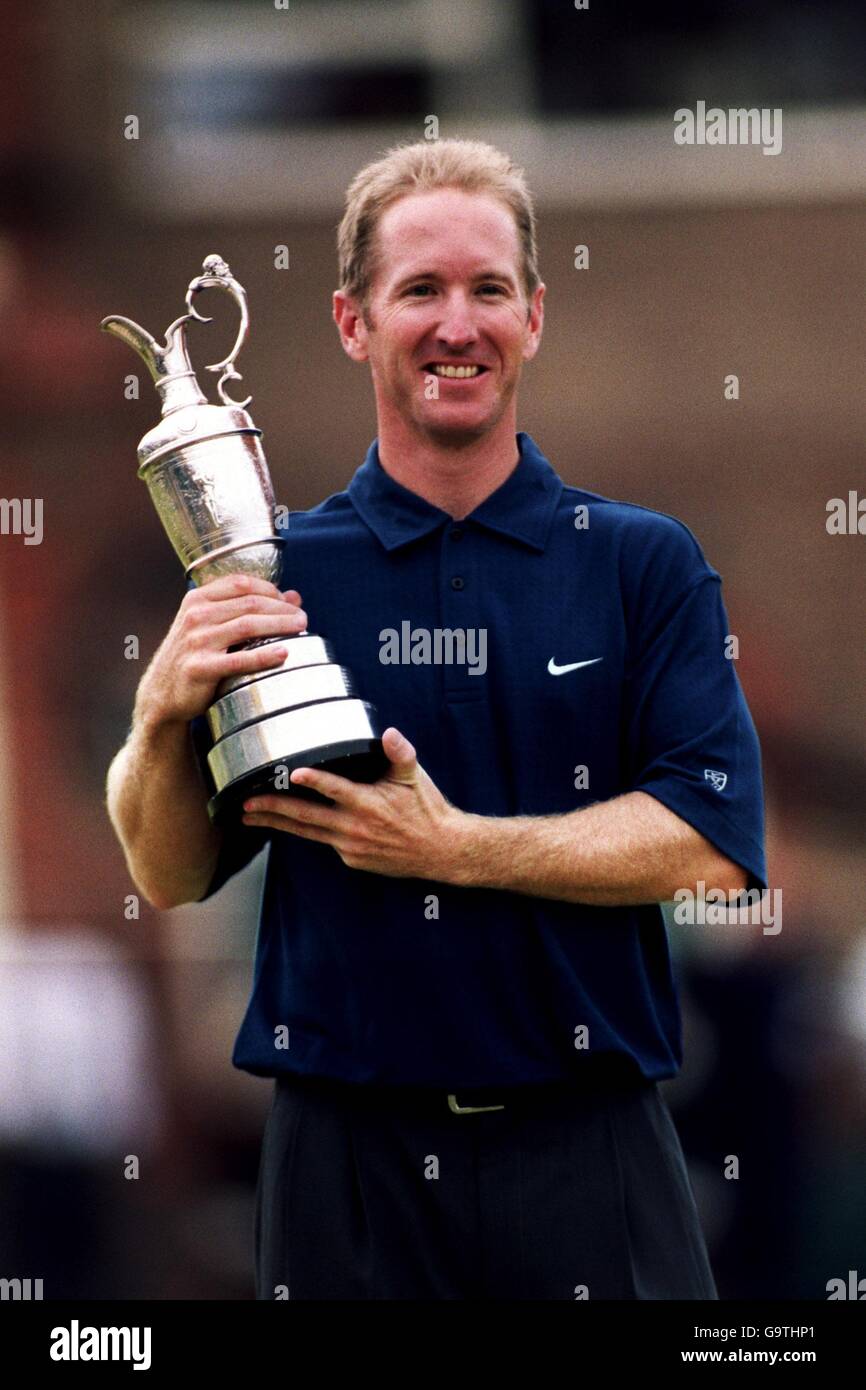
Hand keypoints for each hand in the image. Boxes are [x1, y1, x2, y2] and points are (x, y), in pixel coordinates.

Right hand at [134, 573, 306, 727]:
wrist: (162, 693)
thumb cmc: (194, 656)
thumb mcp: (213, 626)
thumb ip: (248, 608)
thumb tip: (294, 595)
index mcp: (197, 599)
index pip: (241, 583)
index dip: (271, 589)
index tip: (289, 601)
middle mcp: (195, 616)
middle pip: (249, 603)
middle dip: (282, 607)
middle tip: (303, 617)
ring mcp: (196, 641)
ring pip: (248, 625)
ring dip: (279, 624)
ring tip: (301, 628)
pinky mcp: (200, 668)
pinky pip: (239, 659)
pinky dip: (265, 656)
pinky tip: (284, 654)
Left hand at [241, 727, 466, 880]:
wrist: (440, 850)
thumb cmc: (426, 809)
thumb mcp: (415, 777)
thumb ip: (400, 753)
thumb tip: (389, 733)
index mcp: (369, 803)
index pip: (337, 789)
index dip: (315, 781)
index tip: (294, 774)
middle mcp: (355, 827)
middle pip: (306, 816)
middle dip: (273, 808)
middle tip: (247, 802)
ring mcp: (350, 846)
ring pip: (306, 832)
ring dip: (276, 823)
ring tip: (249, 816)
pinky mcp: (350, 858)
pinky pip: (323, 842)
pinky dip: (305, 831)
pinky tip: (288, 823)